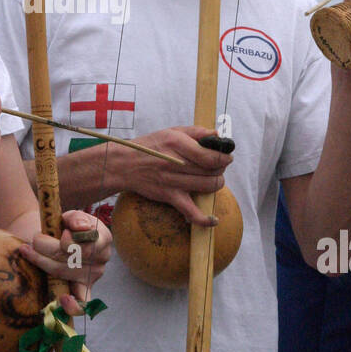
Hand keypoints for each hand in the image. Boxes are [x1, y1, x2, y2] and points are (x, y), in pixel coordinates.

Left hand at [20, 210, 111, 316]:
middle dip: (46, 248)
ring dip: (42, 262)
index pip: (87, 244)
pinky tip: (63, 300)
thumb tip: (80, 228)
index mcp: (103, 237)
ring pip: (63, 273)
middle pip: (70, 259)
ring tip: (28, 250)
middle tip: (34, 239)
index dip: (70, 241)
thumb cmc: (67, 226)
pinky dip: (73, 305)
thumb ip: (76, 218)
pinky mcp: (84, 289)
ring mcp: (93, 276)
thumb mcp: (71, 217)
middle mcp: (102, 258)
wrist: (59, 237)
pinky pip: (82, 302)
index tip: (61, 233)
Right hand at [106, 125, 232, 225]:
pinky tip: (214, 220)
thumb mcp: (172, 131)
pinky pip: (191, 212)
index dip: (224, 158)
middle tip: (216, 167)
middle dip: (220, 170)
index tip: (226, 157)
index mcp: (178, 143)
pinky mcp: (169, 197)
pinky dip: (204, 219)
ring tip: (211, 180)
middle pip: (212, 171)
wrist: (124, 165)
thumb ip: (197, 131)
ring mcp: (173, 182)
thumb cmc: (150, 146)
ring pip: (208, 187)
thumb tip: (218, 135)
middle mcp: (176, 162)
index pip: (211, 156)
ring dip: (216, 184)